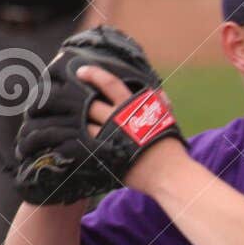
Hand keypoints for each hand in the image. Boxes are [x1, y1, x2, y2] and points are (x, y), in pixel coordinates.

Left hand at [76, 64, 185, 194]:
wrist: (168, 172)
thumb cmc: (169, 145)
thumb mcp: (166, 117)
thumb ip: (157, 102)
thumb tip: (158, 92)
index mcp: (132, 106)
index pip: (110, 83)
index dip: (94, 75)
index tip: (81, 72)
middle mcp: (117, 118)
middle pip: (91, 105)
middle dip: (82, 102)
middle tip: (74, 101)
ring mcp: (108, 137)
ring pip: (85, 126)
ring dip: (81, 124)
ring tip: (76, 123)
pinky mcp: (103, 155)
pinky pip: (86, 145)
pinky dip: (83, 142)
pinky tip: (80, 141)